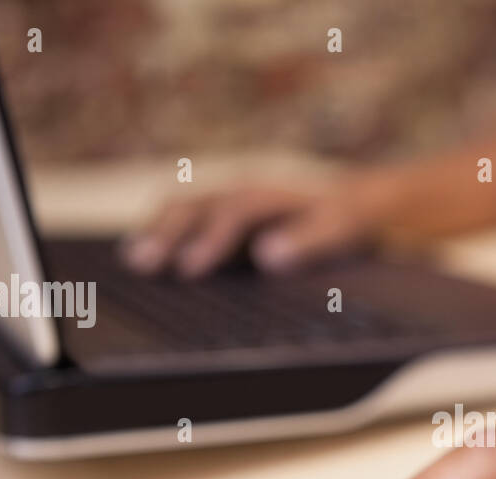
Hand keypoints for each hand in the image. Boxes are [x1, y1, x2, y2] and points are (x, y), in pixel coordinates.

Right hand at [120, 173, 401, 276]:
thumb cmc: (352, 221)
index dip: (211, 240)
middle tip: (142, 263)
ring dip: (158, 232)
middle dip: (168, 232)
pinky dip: (165, 234)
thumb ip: (309, 241)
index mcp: (271, 195)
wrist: (362, 205)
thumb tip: (268, 256)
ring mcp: (231, 203)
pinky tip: (145, 256)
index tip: (190, 268)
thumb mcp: (342, 229)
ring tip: (133, 259)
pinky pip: (189, 221)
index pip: (233, 214)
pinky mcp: (227, 222)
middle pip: (197, 205)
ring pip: (186, 210)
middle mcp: (244, 192)